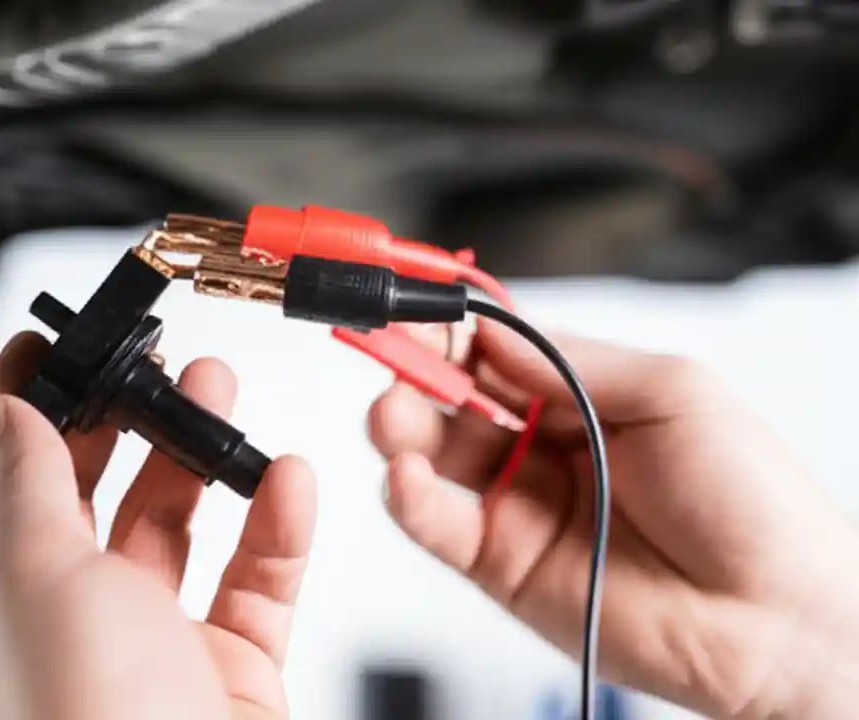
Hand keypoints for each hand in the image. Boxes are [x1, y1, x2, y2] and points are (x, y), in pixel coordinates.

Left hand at [0, 333, 316, 719]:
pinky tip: (284, 478)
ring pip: (174, 531)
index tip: (42, 343)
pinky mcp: (226, 677)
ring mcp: (147, 654)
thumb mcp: (32, 576)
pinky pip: (253, 583)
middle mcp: (60, 633)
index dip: (10, 411)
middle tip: (146, 358)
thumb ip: (25, 484)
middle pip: (87, 500)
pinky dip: (274, 527)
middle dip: (118, 421)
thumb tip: (3, 412)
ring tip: (217, 387)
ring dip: (197, 456)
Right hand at [369, 322, 858, 718]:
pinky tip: (407, 475)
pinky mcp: (499, 564)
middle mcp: (541, 448)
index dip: (450, 331)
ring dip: (399, 428)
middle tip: (392, 358)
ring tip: (392, 413)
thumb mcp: (671, 391)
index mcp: (582, 398)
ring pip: (431, 457)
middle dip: (414, 373)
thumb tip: (488, 328)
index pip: (494, 353)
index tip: (413, 309)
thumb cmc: (751, 504)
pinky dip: (408, 495)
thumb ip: (569, 360)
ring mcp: (517, 505)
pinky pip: (436, 523)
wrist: (774, 618)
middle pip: (451, 400)